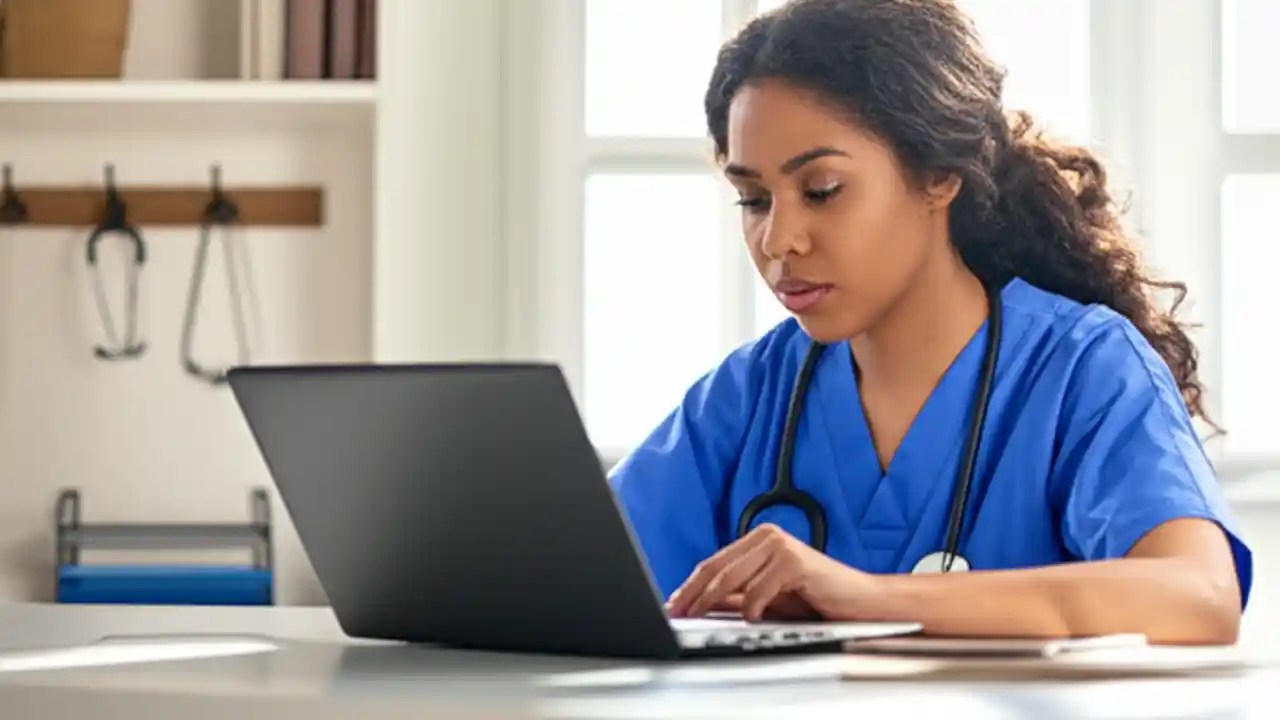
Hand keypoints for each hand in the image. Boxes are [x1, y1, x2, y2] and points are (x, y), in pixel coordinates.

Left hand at [665, 524, 878, 621]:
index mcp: (758, 540)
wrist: (859, 603)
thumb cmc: (815, 599)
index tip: (673, 606)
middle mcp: (767, 536)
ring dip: (711, 601)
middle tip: (677, 613)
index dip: (690, 586)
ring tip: (697, 617)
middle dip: (692, 593)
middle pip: (717, 567)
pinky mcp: (794, 560)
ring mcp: (781, 546)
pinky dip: (751, 607)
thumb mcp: (767, 598)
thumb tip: (696, 605)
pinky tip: (752, 618)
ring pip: (732, 577)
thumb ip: (735, 596)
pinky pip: (759, 588)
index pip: (714, 563)